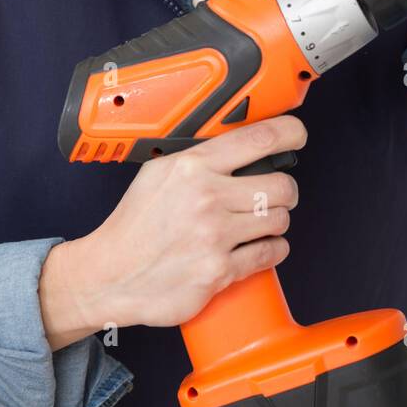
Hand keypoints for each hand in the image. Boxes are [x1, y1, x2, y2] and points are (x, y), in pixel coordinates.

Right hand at [42, 114, 307, 340]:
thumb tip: (240, 147)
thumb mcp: (158, 173)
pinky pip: (270, 254)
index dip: (289, 132)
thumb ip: (199, 159)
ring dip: (276, 223)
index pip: (259, 138)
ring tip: (260, 224)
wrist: (110, 274)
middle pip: (282, 185)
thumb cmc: (134, 225)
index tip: (297, 135)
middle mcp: (207, 198)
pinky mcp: (220, 272)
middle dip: (285, 191)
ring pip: (280, 220)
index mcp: (193, 167)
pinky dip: (271, 250)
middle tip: (276, 195)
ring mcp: (215, 237)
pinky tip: (259, 247)